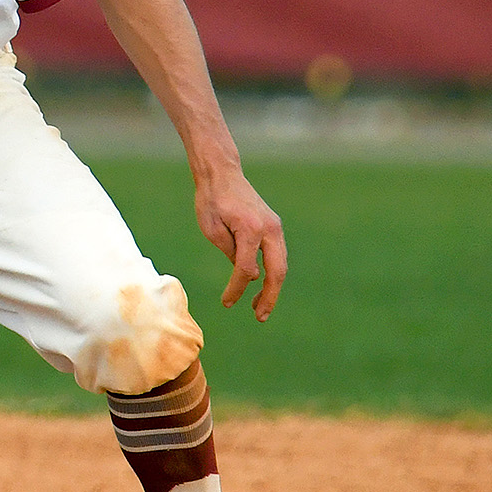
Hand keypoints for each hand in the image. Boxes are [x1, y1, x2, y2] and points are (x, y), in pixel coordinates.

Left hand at [193, 168, 285, 320]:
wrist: (222, 174)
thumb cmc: (211, 200)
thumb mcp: (212, 229)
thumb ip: (232, 253)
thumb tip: (251, 277)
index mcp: (250, 229)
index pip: (246, 269)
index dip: (237, 289)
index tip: (227, 302)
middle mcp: (269, 228)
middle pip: (277, 271)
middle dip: (270, 297)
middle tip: (259, 317)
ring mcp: (275, 227)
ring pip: (280, 265)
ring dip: (273, 288)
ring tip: (260, 308)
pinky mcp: (274, 227)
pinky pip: (276, 255)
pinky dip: (272, 273)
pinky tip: (261, 286)